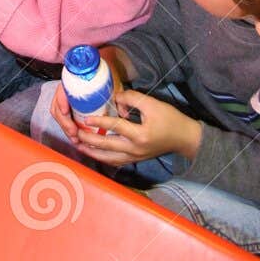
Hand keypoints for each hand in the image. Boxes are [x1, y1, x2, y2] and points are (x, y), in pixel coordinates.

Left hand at [51, 85, 201, 165]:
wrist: (184, 138)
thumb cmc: (171, 120)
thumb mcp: (153, 104)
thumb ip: (132, 99)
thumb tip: (115, 99)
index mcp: (139, 135)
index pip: (115, 128)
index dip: (99, 123)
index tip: (85, 119)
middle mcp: (135, 149)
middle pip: (106, 146)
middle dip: (89, 141)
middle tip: (75, 134)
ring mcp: (135, 157)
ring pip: (108, 158)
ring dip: (92, 152)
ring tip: (79, 146)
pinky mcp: (135, 159)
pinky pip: (115, 161)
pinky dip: (102, 158)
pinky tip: (94, 153)